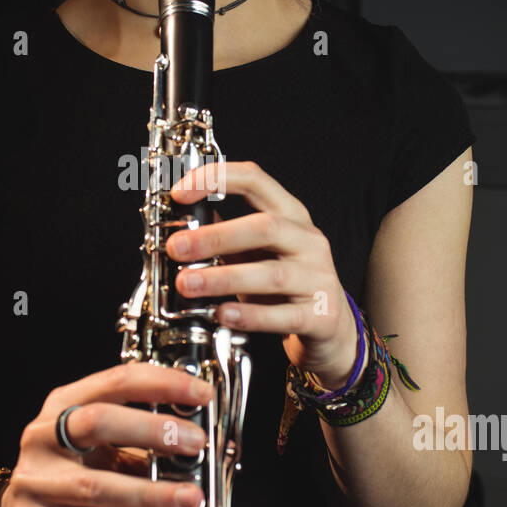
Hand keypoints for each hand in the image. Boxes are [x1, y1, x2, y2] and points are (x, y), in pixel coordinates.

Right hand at [0, 363, 213, 506]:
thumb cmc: (68, 478)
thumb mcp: (102, 452)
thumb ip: (141, 445)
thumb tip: (195, 447)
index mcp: (63, 405)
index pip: (115, 381)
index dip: (161, 384)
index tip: (201, 395)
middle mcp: (42, 435)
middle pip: (96, 421)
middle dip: (152, 430)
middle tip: (195, 443)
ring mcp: (32, 479)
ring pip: (94, 484)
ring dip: (149, 494)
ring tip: (190, 500)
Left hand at [166, 160, 359, 388]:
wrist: (330, 326)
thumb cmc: (286, 283)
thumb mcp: (257, 250)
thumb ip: (224, 232)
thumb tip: (178, 219)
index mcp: (290, 215)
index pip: (256, 180)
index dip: (216, 180)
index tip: (179, 193)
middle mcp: (308, 241)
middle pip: (264, 227)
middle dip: (215, 236)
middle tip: (176, 248)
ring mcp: (318, 278)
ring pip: (271, 274)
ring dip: (223, 279)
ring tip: (187, 285)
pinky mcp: (320, 316)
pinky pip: (282, 316)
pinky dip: (249, 315)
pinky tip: (222, 315)